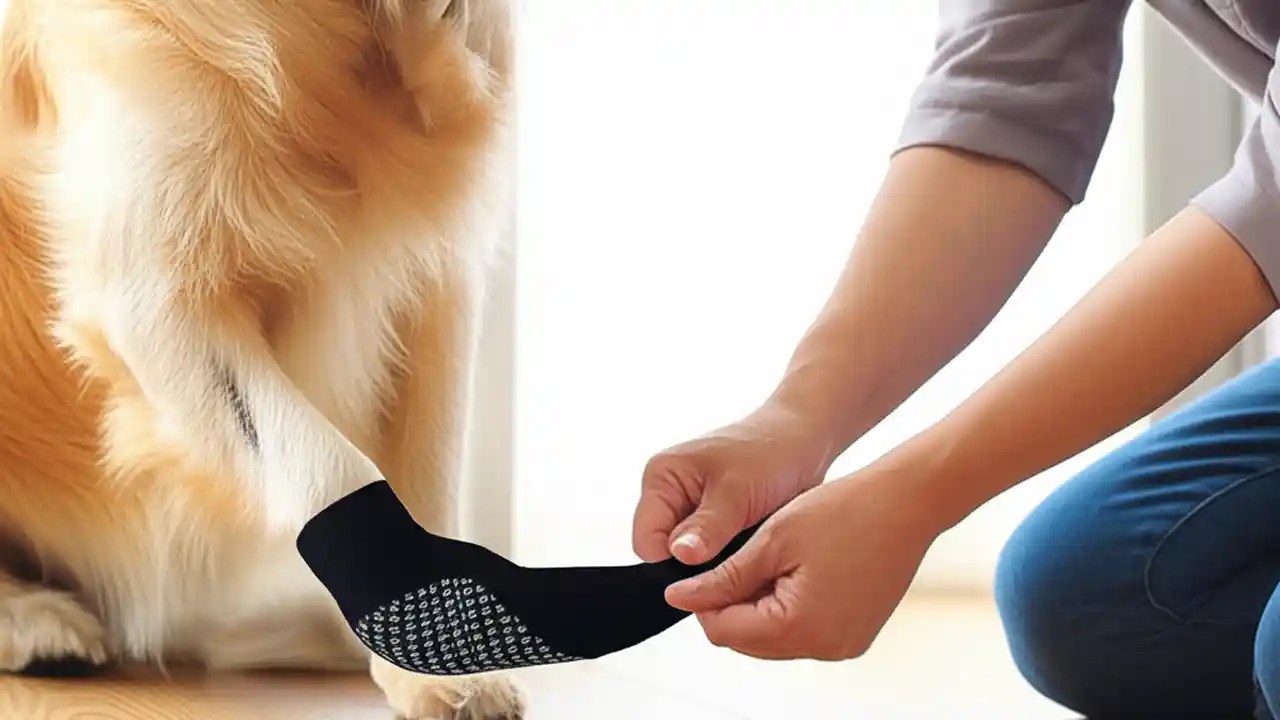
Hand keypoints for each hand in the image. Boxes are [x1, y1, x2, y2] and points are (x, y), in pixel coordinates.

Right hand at [633, 403, 835, 564]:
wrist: (804, 438)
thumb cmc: (771, 452)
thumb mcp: (738, 492)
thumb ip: (706, 527)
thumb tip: (678, 556)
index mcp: (661, 477)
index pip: (646, 541)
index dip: (672, 562)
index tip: (709, 567)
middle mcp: (669, 492)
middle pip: (665, 551)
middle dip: (696, 562)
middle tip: (735, 557)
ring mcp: (690, 506)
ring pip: (689, 555)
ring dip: (715, 560)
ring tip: (747, 547)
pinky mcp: (711, 518)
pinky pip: (709, 551)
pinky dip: (728, 556)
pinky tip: (751, 545)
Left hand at [664, 464, 938, 659]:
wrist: (906, 503)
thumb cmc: (842, 511)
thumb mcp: (771, 541)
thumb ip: (723, 577)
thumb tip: (680, 599)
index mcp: (798, 626)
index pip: (724, 631)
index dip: (703, 601)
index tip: (698, 571)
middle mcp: (824, 647)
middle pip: (749, 641)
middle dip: (732, 606)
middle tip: (735, 561)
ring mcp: (844, 645)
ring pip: (775, 639)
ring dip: (759, 608)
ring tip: (768, 561)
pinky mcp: (855, 636)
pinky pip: (805, 633)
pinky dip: (789, 609)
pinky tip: (794, 571)